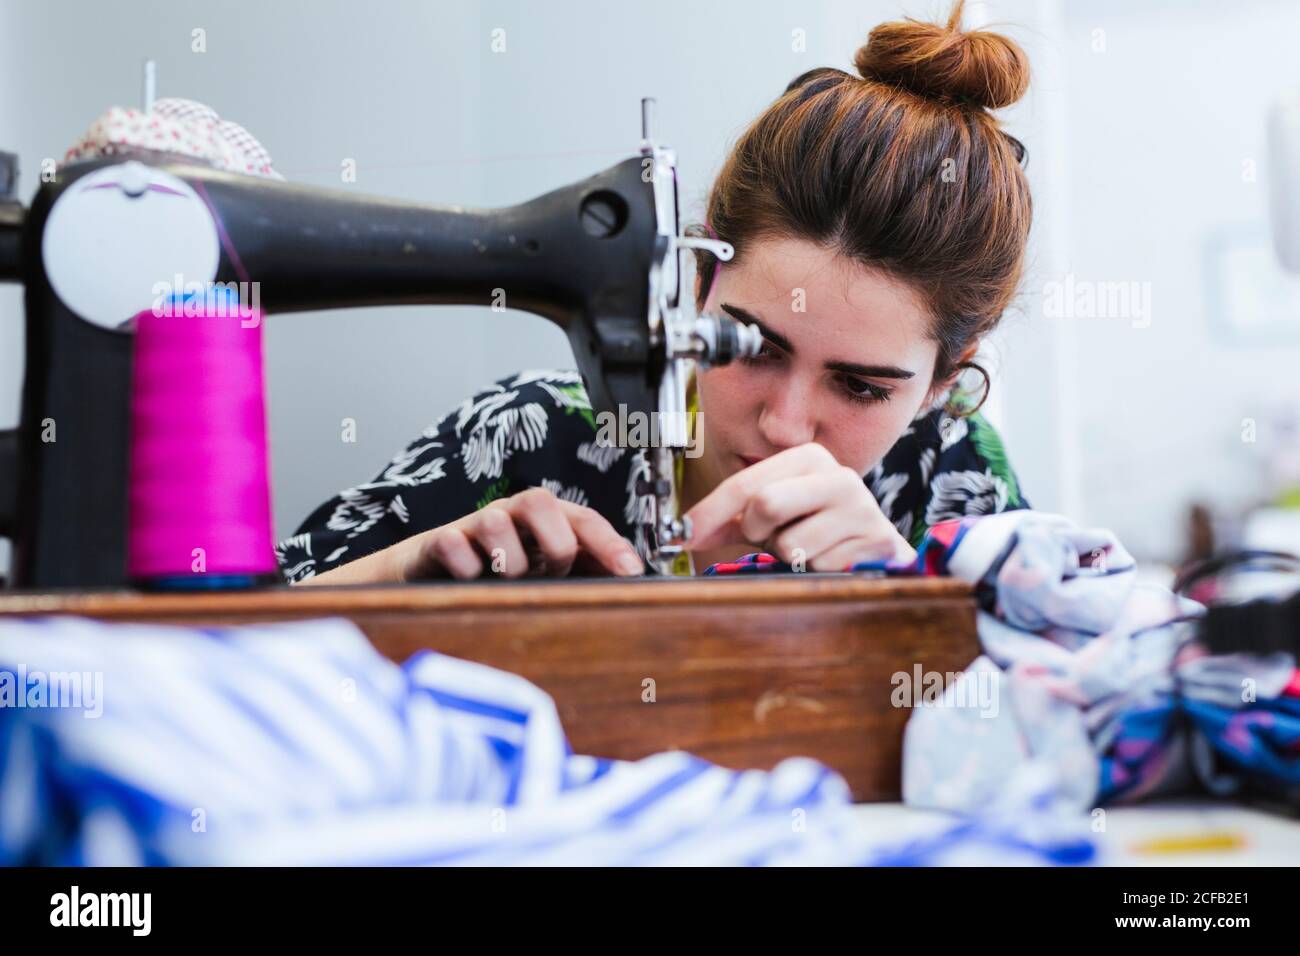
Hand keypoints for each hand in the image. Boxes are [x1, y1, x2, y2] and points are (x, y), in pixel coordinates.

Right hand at [396, 486, 643, 580]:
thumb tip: (631, 580)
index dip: (609, 542)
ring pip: (495, 522)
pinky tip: (471, 581)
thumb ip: (585, 571)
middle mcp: (511, 515)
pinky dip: (465, 565)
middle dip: (556, 542)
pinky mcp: (439, 543)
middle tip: (555, 573)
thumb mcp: (547, 572)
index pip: (583, 519)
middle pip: (538, 500)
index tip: (631, 572)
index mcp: (543, 520)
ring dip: (509, 560)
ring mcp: (474, 526)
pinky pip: (452, 544)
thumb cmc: (498, 570)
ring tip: (506, 581)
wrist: (432, 570)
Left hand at [683, 442, 916, 571]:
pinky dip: (814, 570)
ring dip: (788, 556)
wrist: (877, 547)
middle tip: (768, 537)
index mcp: (809, 458)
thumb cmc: (819, 526)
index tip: (684, 534)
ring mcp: (861, 506)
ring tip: (807, 547)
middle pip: (766, 504)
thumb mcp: (774, 516)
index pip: (745, 484)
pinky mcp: (877, 539)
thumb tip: (686, 532)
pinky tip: (829, 559)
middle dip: (757, 531)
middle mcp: (838, 474)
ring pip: (791, 544)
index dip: (709, 512)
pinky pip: (819, 566)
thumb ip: (731, 520)